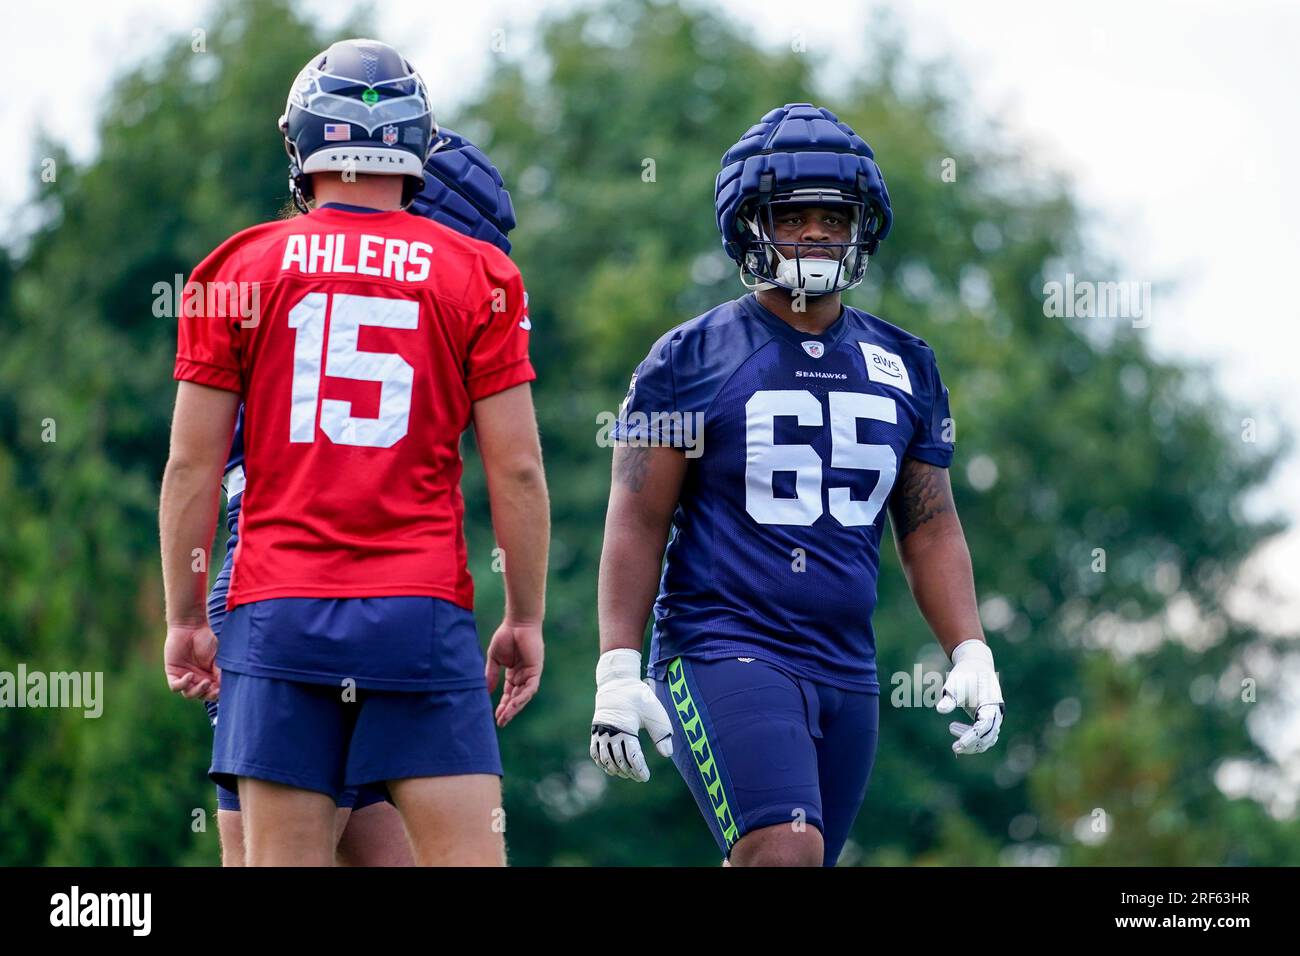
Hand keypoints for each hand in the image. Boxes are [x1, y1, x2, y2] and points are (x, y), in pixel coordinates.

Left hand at [164, 623, 220, 700]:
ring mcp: (184, 677)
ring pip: (189, 694)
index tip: (223, 690)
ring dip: (198, 691)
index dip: (217, 695)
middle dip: (209, 695)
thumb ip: (221, 672)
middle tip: (215, 689)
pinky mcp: (173, 673)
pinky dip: (183, 684)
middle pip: (202, 696)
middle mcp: (197, 678)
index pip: (213, 692)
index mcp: (209, 676)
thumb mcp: (218, 657)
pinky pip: (175, 687)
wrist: (191, 626)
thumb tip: (226, 688)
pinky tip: (189, 675)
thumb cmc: (207, 639)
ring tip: (205, 681)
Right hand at [485, 619, 543, 726]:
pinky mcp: (536, 670)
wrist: (517, 622)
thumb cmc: (506, 636)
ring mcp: (530, 674)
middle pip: (516, 698)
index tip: (495, 717)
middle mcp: (523, 676)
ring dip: (514, 707)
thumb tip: (485, 692)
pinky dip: (522, 697)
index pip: (509, 695)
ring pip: (523, 696)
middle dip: (509, 711)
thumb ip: (491, 674)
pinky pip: (530, 688)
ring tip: (505, 717)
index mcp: (513, 674)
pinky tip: (513, 705)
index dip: (503, 706)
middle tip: (500, 722)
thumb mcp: (494, 659)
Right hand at [589, 648, 672, 782]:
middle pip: (619, 760)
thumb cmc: (639, 698)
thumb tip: (667, 754)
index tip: (645, 777)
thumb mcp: (655, 713)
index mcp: (626, 727)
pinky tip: (610, 768)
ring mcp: (600, 732)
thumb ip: (661, 734)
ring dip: (616, 769)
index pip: (632, 756)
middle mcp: (610, 731)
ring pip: (606, 758)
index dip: (639, 769)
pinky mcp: (595, 730)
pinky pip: (595, 752)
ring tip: (627, 774)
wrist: (618, 682)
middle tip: (639, 777)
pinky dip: (602, 762)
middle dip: (629, 771)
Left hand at [936, 639, 1003, 754]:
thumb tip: (940, 709)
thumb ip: (949, 698)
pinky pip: (985, 734)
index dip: (972, 738)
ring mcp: (994, 716)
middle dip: (972, 744)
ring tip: (951, 728)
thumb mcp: (955, 685)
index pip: (984, 727)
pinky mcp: (989, 717)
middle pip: (988, 737)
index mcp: (991, 704)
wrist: (975, 665)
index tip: (958, 745)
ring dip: (972, 742)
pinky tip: (956, 729)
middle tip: (954, 748)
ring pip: (988, 738)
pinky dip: (973, 737)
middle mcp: (996, 712)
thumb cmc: (964, 675)